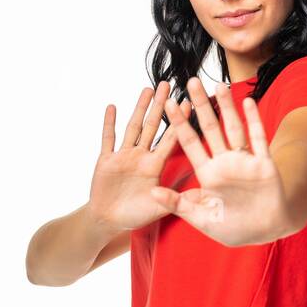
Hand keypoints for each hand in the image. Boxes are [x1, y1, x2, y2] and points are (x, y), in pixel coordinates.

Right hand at [87, 82, 181, 231]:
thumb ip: (177, 196)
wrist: (109, 222)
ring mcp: (124, 156)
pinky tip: (112, 107)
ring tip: (148, 89)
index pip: (171, 139)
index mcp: (156, 165)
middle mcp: (141, 156)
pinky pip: (108, 138)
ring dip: (139, 108)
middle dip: (160, 105)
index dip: (179, 121)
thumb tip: (200, 187)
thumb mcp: (161, 208)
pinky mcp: (106, 160)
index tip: (188, 103)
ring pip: (133, 127)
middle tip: (169, 84)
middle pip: (152, 126)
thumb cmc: (136, 215)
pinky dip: (109, 123)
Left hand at [148, 77, 289, 246]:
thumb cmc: (234, 228)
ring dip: (227, 107)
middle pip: (210, 128)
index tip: (170, 104)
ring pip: (233, 128)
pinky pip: (258, 139)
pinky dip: (254, 120)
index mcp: (207, 174)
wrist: (266, 232)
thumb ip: (178, 205)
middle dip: (200, 105)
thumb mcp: (202, 218)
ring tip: (219, 84)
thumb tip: (152, 191)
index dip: (180, 124)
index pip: (190, 143)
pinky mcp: (264, 164)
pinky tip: (248, 102)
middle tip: (191, 81)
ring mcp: (244, 161)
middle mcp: (224, 162)